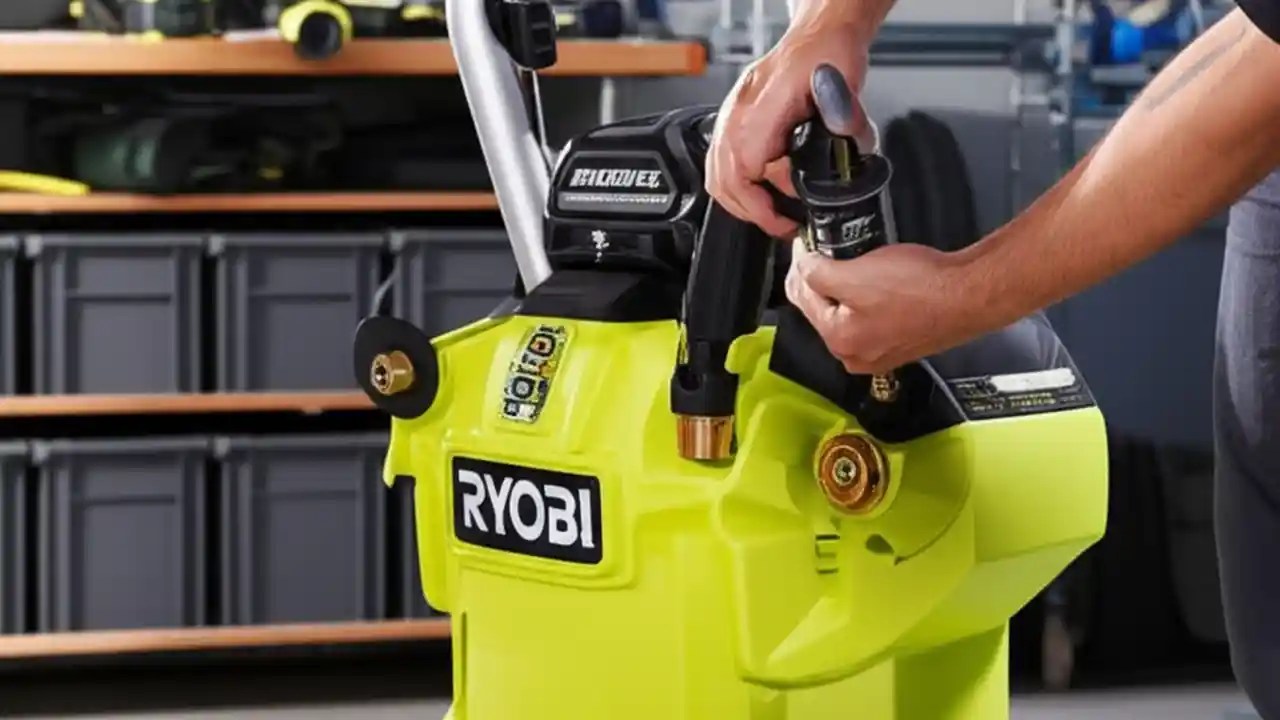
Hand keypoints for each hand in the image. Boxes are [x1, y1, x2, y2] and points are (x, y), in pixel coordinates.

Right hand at [706, 15, 874, 237]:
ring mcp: (732, 118)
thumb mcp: (846, 80)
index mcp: (758, 108)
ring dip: (745, 201)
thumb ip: (846, 114)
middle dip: (752, 211)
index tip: (783, 222)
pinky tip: (768, 187)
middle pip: (722, 182)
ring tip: (775, 211)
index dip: (759, 206)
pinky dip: (742, 184)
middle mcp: (737, 114)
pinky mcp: (736, 123)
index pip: (741, 172)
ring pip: (718, 176)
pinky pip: (724, 163)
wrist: (820, 32)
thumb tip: (849, 140)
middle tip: (783, 224)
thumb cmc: (828, 50)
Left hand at [784, 241, 993, 374]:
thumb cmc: (920, 289)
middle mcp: (856, 355)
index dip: (799, 266)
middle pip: (821, 310)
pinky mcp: (900, 343)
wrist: (969, 296)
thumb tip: (802, 267)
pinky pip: (869, 318)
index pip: (801, 299)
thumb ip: (818, 273)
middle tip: (817, 251)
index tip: (801, 246)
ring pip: (845, 314)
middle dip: (816, 280)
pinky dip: (864, 298)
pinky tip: (871, 280)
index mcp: (839, 340)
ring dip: (839, 288)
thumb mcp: (855, 274)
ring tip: (841, 262)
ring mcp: (879, 353)